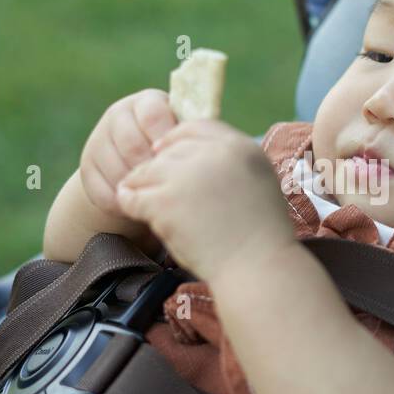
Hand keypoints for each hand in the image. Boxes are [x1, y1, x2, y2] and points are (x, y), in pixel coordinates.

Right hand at [78, 89, 177, 240]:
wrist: (137, 169)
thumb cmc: (173, 153)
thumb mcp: (182, 139)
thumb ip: (192, 137)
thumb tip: (215, 144)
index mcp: (148, 103)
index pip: (154, 114)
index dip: (167, 139)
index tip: (180, 160)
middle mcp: (119, 115)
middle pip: (132, 144)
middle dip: (152, 170)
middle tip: (168, 187)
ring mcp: (99, 139)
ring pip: (116, 167)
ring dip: (137, 188)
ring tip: (155, 199)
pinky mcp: (87, 166)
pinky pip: (100, 188)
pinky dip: (119, 203)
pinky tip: (135, 207)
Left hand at [115, 119, 296, 284]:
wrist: (257, 267)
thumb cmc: (263, 235)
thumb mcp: (260, 182)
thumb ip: (233, 164)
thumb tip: (204, 155)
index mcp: (240, 147)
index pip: (196, 126)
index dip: (175, 138)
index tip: (163, 150)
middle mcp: (213, 154)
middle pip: (169, 151)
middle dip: (159, 168)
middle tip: (155, 187)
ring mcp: (186, 176)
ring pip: (147, 171)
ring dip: (142, 186)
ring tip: (140, 199)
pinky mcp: (165, 201)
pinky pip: (134, 195)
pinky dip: (129, 202)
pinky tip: (130, 207)